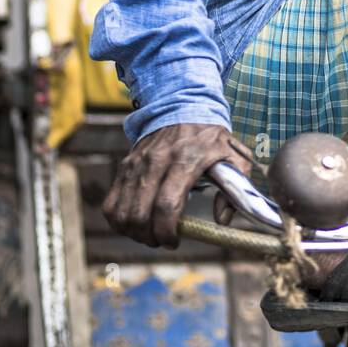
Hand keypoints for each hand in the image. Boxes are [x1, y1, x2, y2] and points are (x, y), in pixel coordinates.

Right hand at [103, 123, 253, 248]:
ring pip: (122, 211)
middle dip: (149, 237)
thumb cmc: (211, 136)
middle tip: (162, 240)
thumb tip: (222, 220)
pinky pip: (111, 203)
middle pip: (139, 213)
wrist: (184, 105)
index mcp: (185, 160)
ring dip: (132, 232)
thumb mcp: (234, 155)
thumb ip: (236, 188)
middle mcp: (156, 161)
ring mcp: (137, 163)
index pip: (166, 205)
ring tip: (149, 234)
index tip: (174, 241)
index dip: (167, 231)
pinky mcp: (125, 165)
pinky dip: (118, 220)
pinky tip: (133, 224)